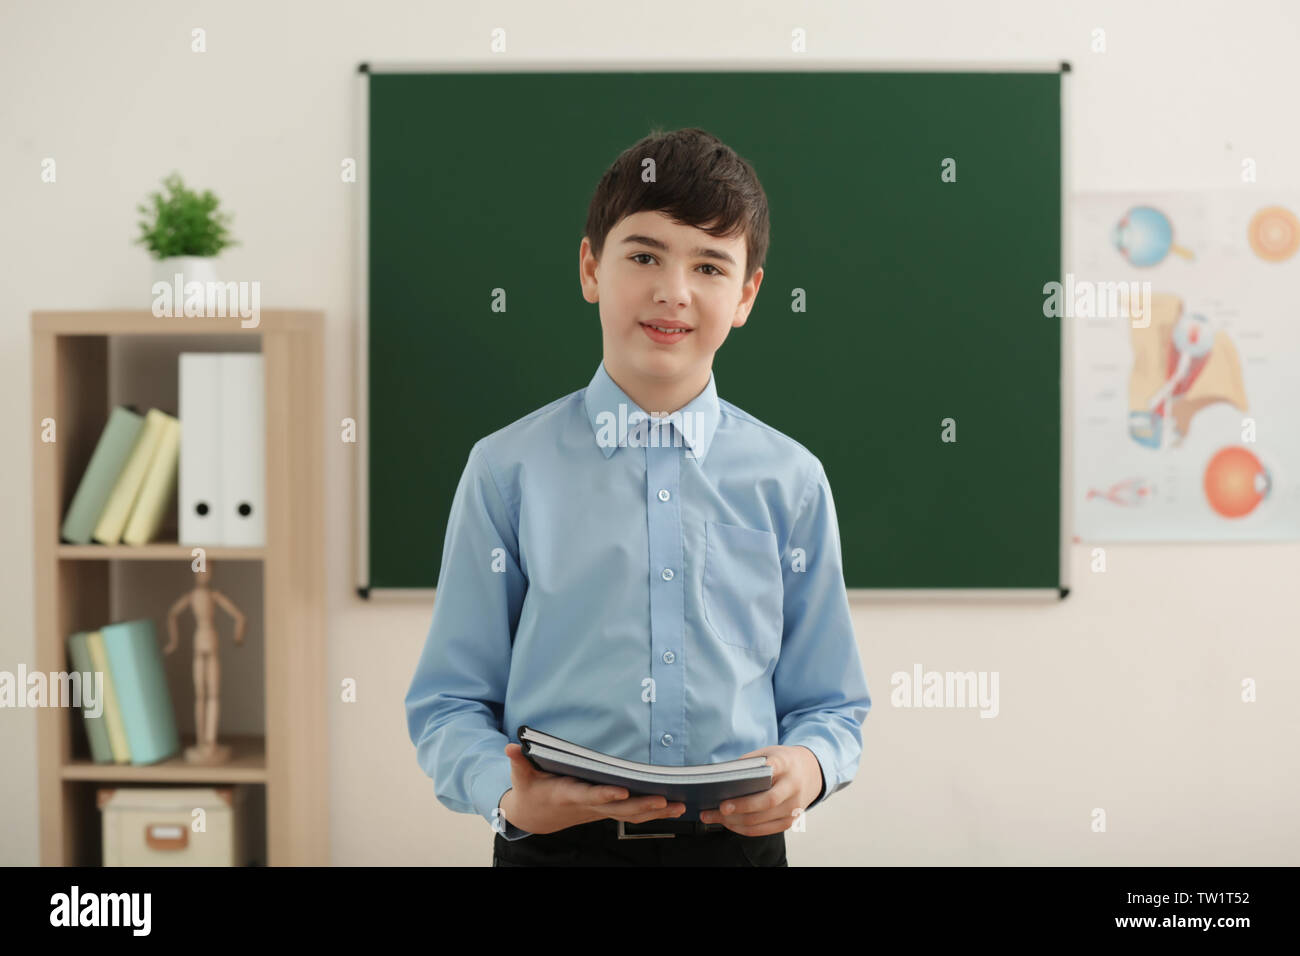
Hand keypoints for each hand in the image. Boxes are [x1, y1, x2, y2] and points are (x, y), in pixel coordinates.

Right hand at [496, 743, 686, 834]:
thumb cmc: (531, 791)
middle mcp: (587, 806)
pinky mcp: (606, 810)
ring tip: (679, 805)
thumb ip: (519, 762)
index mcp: (568, 795)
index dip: (605, 794)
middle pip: (617, 808)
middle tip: (664, 799)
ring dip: (654, 811)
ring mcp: (599, 810)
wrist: (535, 816)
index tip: (622, 790)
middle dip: (641, 805)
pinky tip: (674, 807)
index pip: (589, 795)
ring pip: (629, 813)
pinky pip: (632, 813)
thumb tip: (511, 746)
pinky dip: (653, 812)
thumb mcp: (521, 777)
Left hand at [698, 745, 821, 835]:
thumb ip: (750, 763)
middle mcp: (793, 787)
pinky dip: (743, 829)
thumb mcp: (769, 752)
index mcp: (787, 764)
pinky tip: (728, 823)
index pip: (773, 770)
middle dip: (739, 807)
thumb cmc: (783, 761)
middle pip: (766, 802)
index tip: (734, 786)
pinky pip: (764, 830)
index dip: (756, 777)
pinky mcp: (790, 821)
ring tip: (713, 817)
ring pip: (761, 820)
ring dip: (734, 821)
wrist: (811, 772)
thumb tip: (721, 779)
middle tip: (718, 808)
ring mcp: (793, 807)